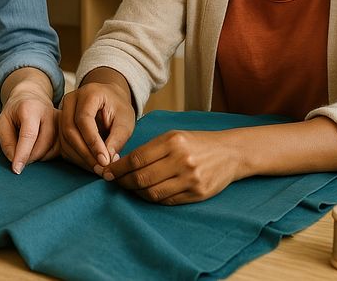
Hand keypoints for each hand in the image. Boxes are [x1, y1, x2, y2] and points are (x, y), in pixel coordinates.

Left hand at [0, 86, 58, 173]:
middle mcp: (49, 112)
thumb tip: (15, 160)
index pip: (29, 135)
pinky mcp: (67, 126)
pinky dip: (49, 155)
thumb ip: (6, 141)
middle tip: (19, 158)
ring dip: (40, 157)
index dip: (22, 154)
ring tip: (29, 151)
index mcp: (30, 108)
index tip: (16, 169)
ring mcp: (61, 119)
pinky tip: (40, 150)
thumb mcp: (2, 122)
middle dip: (30, 157)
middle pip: (43, 144)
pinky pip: (61, 148)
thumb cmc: (15, 111)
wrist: (32, 96)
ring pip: (54, 148)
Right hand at [59, 71, 135, 173]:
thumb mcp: (125, 121)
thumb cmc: (119, 108)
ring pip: (65, 139)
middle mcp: (71, 100)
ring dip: (80, 157)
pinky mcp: (60, 124)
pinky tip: (90, 164)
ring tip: (98, 168)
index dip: (93, 142)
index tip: (104, 160)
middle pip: (70, 130)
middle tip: (100, 168)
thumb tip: (107, 161)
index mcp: (89, 93)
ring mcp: (63, 111)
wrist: (110, 99)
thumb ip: (117, 139)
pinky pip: (63, 144)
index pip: (84, 119)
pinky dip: (76, 157)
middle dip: (85, 153)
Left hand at [102, 130, 240, 204]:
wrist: (230, 152)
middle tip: (114, 182)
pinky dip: (153, 198)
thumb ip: (150, 149)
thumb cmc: (196, 143)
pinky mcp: (197, 193)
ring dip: (136, 192)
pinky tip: (147, 193)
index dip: (117, 168)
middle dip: (123, 182)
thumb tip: (121, 163)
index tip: (106, 172)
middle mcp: (181, 159)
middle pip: (141, 178)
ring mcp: (190, 178)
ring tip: (130, 188)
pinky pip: (167, 201)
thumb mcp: (174, 136)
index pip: (136, 159)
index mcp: (173, 141)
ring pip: (152, 193)